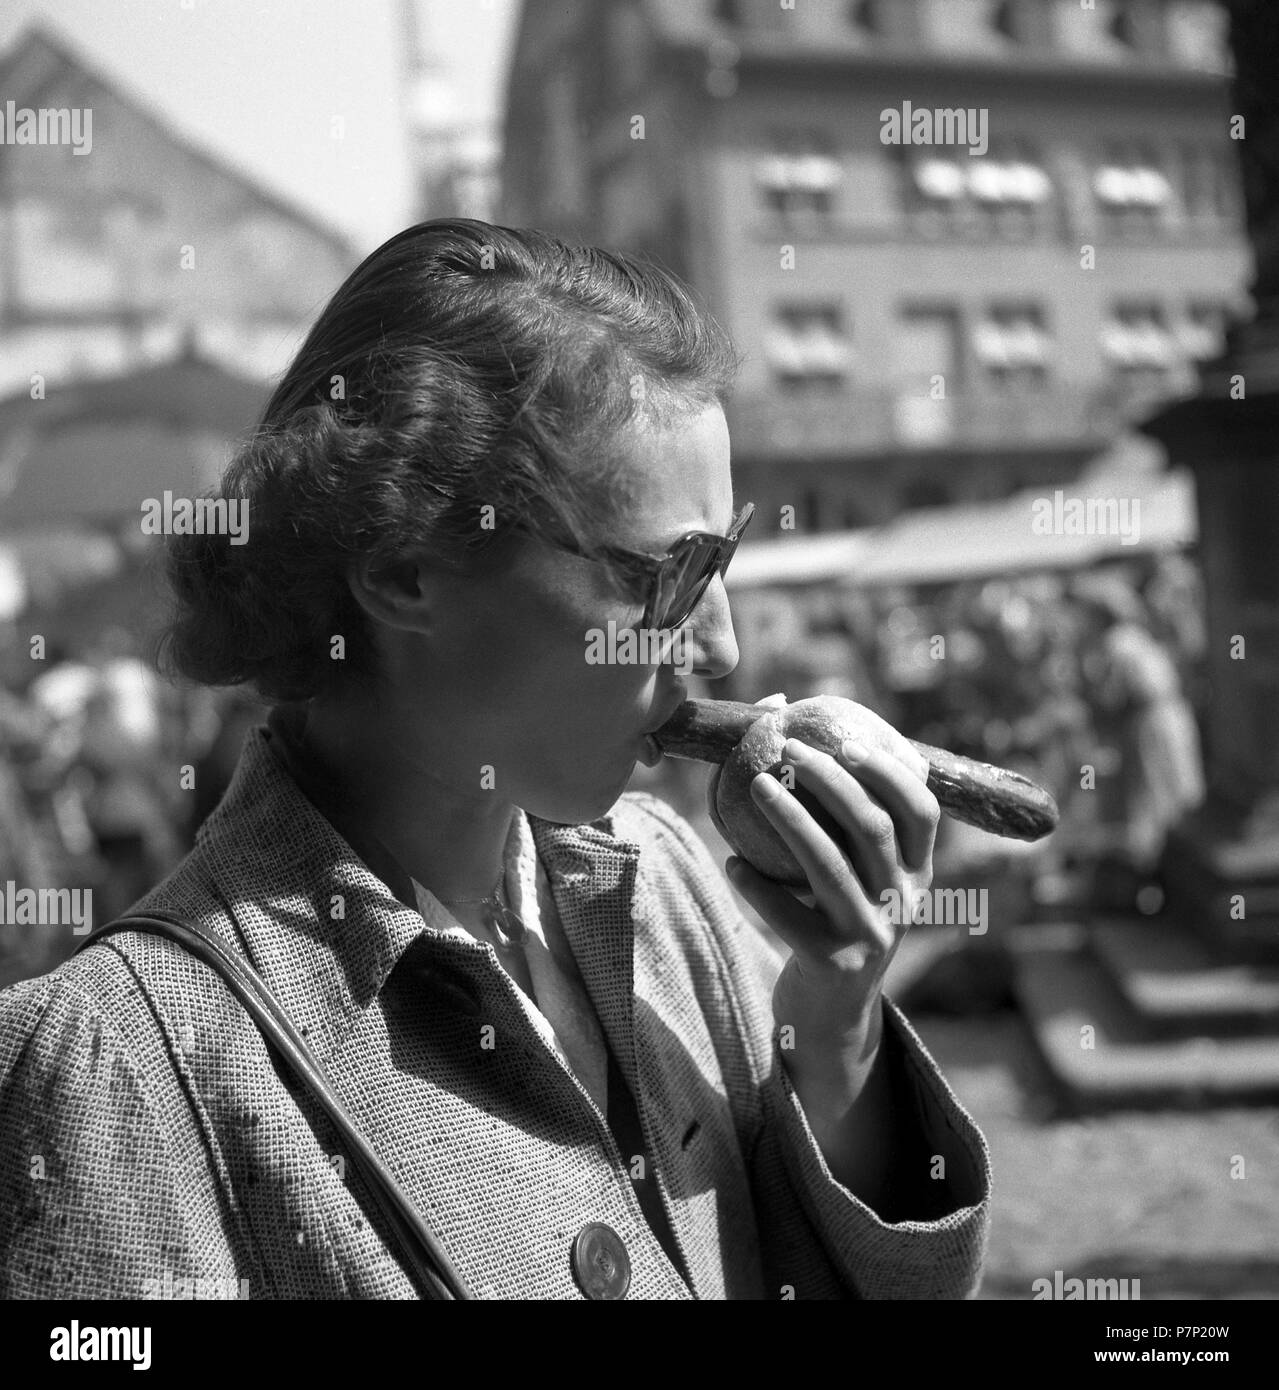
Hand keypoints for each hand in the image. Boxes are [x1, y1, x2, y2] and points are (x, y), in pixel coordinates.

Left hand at [725, 716, 938, 1157]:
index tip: (845, 740)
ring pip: (830, 866)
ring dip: (789, 820)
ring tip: (754, 787)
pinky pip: (788, 916)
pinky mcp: (834, 966)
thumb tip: (792, 731)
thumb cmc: (831, 924)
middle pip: (872, 828)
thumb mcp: (856, 879)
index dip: (888, 771)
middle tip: (787, 750)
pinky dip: (756, 886)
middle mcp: (903, 903)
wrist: (831, 1018)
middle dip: (829, 781)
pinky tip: (731, 862)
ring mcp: (872, 937)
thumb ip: (840, 824)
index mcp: (917, 875)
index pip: (922, 811)